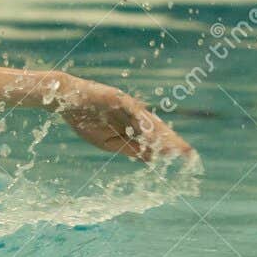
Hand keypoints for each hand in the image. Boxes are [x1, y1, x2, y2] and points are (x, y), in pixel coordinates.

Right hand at [57, 80, 196, 164]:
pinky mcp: (118, 98)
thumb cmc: (84, 120)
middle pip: (157, 129)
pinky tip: (151, 134)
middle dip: (173, 142)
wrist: (66, 101)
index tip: (182, 158)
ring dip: (162, 135)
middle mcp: (134, 114)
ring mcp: (127, 106)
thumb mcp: (107, 142)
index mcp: (132, 124)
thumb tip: (150, 158)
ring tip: (176, 148)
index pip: (154, 137)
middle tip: (189, 154)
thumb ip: (128, 148)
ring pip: (149, 121)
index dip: (167, 147)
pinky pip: (132, 111)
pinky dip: (142, 122)